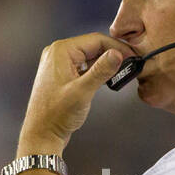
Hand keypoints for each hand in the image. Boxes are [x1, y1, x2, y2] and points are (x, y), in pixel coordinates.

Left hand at [18, 33, 136, 151]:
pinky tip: (106, 79)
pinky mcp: (62, 75)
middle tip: (130, 64)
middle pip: (93, 47)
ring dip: (105, 63)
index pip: (95, 40)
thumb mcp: (82, 91)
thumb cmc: (56, 115)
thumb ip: (101, 71)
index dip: (117, 47)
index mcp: (61, 51)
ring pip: (89, 57)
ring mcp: (59, 64)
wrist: (42, 134)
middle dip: (112, 54)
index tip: (132, 55)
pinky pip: (83, 66)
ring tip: (121, 72)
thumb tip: (117, 54)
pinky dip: (96, 71)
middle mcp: (58, 54)